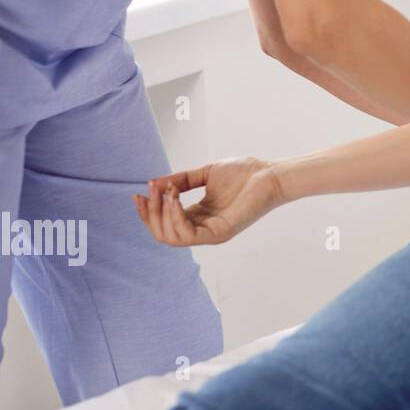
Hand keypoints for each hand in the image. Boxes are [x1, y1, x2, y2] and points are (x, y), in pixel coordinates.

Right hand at [132, 157, 287, 246]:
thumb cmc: (245, 172)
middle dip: (150, 213)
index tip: (140, 192)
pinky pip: (188, 235)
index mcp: (198, 215)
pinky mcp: (220, 234)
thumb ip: (181, 180)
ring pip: (171, 237)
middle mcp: (202, 227)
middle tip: (150, 191)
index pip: (163, 223)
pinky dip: (175, 217)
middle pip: (162, 233)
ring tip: (166, 193)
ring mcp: (211, 233)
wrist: (270, 173)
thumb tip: (153, 183)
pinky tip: (175, 199)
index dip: (147, 210)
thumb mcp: (205, 173)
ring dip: (161, 214)